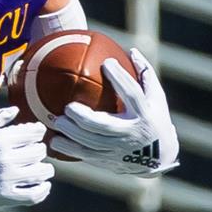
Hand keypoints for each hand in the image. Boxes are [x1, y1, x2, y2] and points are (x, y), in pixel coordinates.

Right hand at [0, 105, 53, 211]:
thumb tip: (16, 110)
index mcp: (0, 140)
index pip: (34, 133)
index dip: (37, 131)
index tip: (34, 133)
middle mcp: (6, 160)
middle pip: (39, 152)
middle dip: (38, 148)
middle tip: (33, 151)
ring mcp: (8, 180)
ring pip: (41, 172)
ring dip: (44, 168)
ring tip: (40, 167)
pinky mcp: (6, 197)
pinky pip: (34, 195)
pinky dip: (43, 190)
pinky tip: (43, 185)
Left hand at [48, 48, 179, 175]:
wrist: (159, 158)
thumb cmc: (155, 119)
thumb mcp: (157, 99)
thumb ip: (145, 75)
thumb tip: (131, 51)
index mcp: (144, 115)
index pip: (132, 93)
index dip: (120, 78)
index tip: (107, 63)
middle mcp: (131, 133)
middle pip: (105, 126)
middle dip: (85, 118)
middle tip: (69, 106)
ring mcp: (119, 150)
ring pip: (92, 143)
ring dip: (72, 133)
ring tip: (57, 121)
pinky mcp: (108, 160)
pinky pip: (86, 155)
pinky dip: (69, 149)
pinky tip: (53, 140)